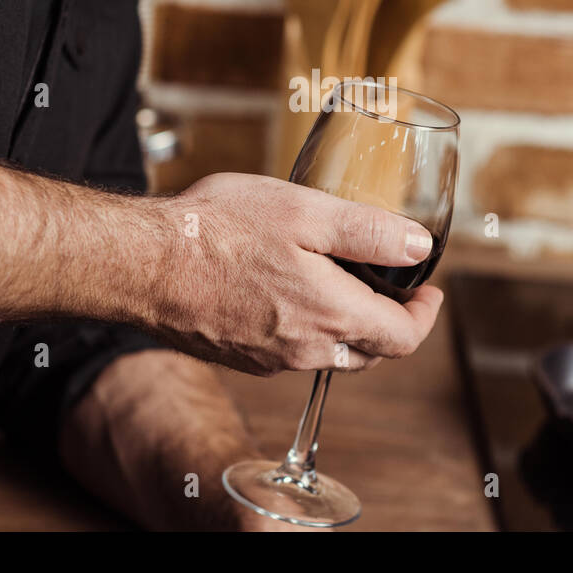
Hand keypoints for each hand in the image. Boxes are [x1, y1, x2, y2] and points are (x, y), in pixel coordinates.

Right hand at [137, 173, 442, 375]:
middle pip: (369, 352)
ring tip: (340, 282)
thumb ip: (369, 234)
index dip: (425, 316)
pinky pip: (290, 350)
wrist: (143, 264)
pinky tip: (287, 290)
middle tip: (391, 287)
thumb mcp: (306, 213)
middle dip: (389, 322)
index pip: (402, 339)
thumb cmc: (218, 230)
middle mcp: (304, 350)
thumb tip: (418, 248)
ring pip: (328, 352)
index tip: (430, 293)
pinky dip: (306, 328)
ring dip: (346, 326)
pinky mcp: (240, 356)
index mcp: (330, 316)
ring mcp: (268, 359)